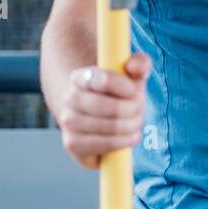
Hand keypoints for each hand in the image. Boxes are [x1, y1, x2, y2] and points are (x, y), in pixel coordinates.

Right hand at [57, 53, 149, 168]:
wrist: (100, 116)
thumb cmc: (120, 92)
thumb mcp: (132, 74)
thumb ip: (140, 63)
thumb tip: (135, 68)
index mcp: (81, 77)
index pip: (103, 80)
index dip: (125, 87)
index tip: (134, 91)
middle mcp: (69, 98)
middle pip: (106, 106)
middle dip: (131, 109)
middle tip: (138, 110)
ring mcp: (68, 121)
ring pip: (106, 126)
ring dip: (129, 126)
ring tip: (135, 123)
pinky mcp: (72, 143)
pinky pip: (101, 145)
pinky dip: (121, 142)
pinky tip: (130, 136)